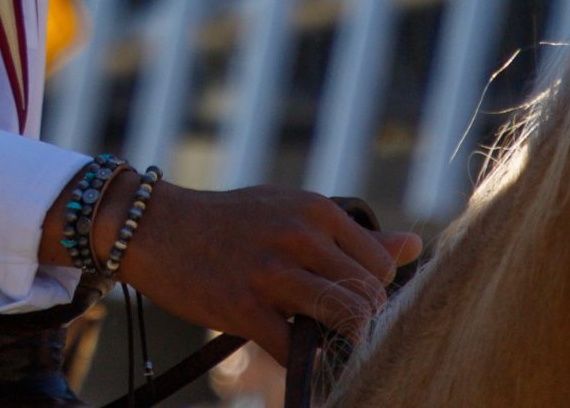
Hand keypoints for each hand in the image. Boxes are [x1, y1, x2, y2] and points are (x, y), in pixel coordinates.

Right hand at [117, 180, 418, 363]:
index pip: (381, 264)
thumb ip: (351, 233)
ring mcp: (272, 272)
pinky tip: (291, 351)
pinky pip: (293, 347)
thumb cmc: (231, 221)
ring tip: (324, 341)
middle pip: (369, 295)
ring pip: (344, 319)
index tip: (350, 299)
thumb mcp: (291, 211)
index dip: (373, 291)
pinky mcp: (244, 307)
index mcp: (316, 209)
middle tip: (338, 326)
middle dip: (362, 320)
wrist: (155, 227)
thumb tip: (414, 247)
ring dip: (342, 341)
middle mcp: (299, 235)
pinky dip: (300, 360)